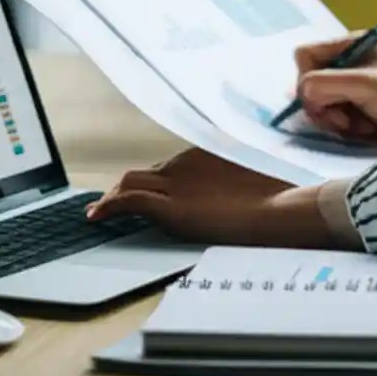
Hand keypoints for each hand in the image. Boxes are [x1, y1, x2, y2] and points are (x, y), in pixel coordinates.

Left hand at [86, 148, 337, 247]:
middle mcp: (185, 165)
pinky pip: (127, 202)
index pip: (168, 167)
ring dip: (114, 196)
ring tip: (102, 211)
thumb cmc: (280, 199)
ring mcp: (176, 184)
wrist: (281, 211)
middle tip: (114, 202)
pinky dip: (108, 207)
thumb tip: (255, 191)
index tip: (146, 189)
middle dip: (125, 187)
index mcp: (206, 156)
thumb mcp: (260, 181)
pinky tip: (95, 218)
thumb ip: (245, 181)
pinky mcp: (169, 207)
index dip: (152, 179)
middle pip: (143, 173)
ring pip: (129, 182)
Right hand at [295, 35, 376, 141]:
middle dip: (324, 105)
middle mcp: (351, 60)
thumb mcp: (363, 85)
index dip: (305, 80)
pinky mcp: (362, 105)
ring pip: (321, 102)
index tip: (322, 101)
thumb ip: (324, 83)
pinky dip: (347, 127)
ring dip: (335, 119)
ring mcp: (356, 84)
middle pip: (310, 82)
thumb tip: (302, 93)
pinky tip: (367, 130)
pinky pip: (336, 116)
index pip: (305, 56)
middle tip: (346, 120)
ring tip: (361, 126)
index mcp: (352, 43)